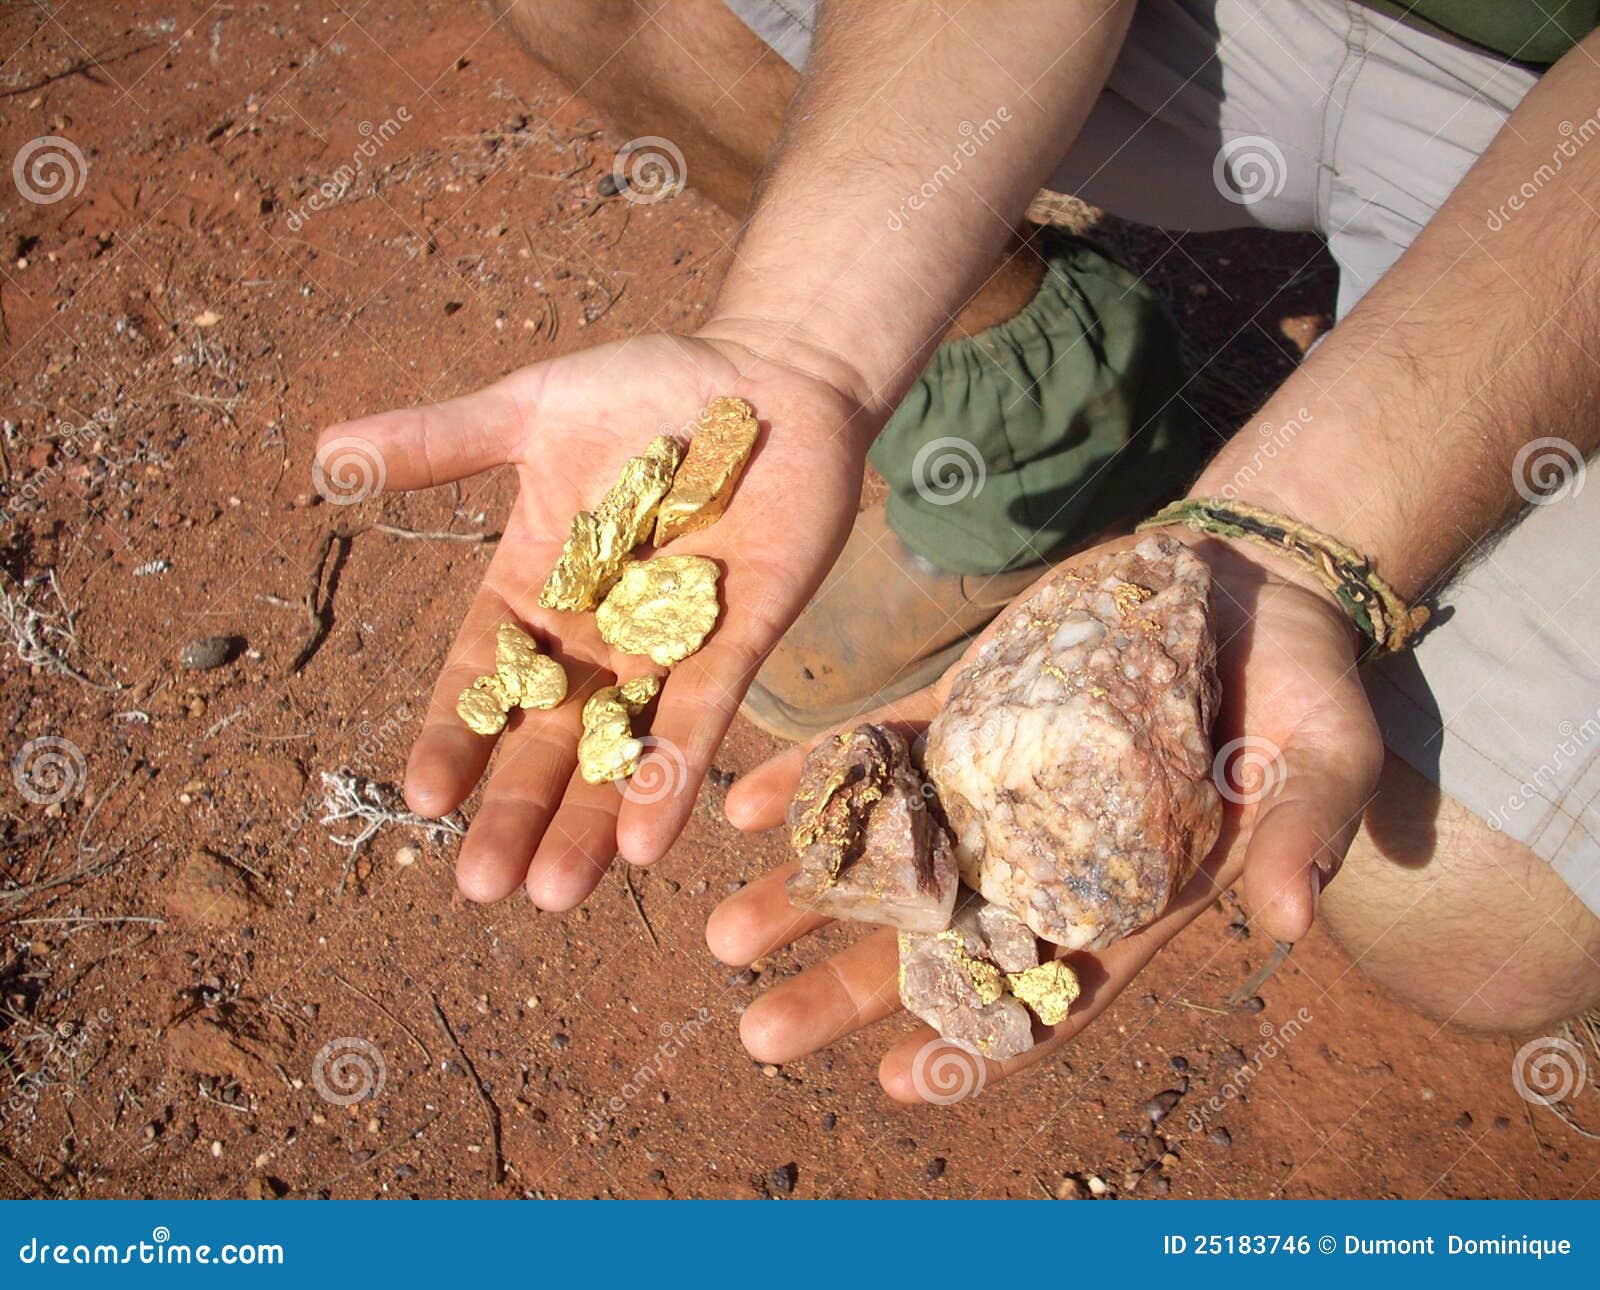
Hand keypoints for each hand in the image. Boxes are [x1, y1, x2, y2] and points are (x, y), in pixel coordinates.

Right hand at [315, 330, 873, 907]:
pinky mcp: (742, 637)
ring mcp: (672, 640)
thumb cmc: (650, 387)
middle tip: (484, 887)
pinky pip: (703, 716)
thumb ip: (440, 443)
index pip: (486, 673)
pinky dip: (673, 773)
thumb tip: (325, 452)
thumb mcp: (532, 410)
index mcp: (539, 582)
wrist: (768, 375)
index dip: (457, 734)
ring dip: (590, 819)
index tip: (424, 798)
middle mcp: (599, 629)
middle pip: (550, 734)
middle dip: (519, 810)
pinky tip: (647, 841)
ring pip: (621, 745)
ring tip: (556, 896)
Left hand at [706, 531, 1382, 1100]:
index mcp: (1133, 896)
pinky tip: (750, 803)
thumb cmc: (1303, 686)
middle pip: (940, 943)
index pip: (1049, 994)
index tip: (899, 1084)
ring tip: (724, 934)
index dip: (980, 1046)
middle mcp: (1047, 856)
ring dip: (812, 895)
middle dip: (854, 988)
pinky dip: (822, 776)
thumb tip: (1286, 918)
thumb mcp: (1324, 758)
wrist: (1249, 579)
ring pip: (893, 858)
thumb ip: (1303, 833)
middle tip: (764, 1032)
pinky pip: (882, 753)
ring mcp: (996, 785)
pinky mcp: (966, 713)